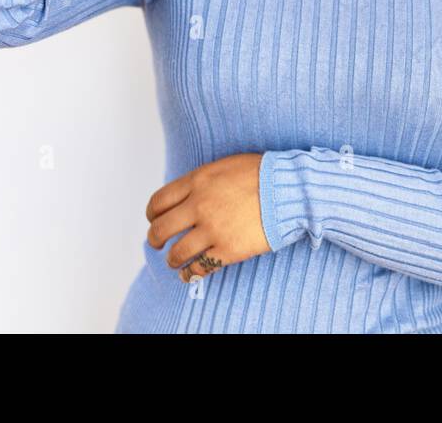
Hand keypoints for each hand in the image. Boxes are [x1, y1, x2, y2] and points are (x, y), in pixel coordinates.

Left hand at [145, 152, 271, 282]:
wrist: (289, 189)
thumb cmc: (261, 174)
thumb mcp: (224, 167)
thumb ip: (201, 181)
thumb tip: (186, 196)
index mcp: (197, 181)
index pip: (159, 201)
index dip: (152, 214)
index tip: (154, 220)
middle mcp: (199, 205)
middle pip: (161, 229)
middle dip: (155, 239)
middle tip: (157, 243)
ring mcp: (213, 228)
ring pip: (177, 253)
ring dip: (172, 259)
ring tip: (175, 261)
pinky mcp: (228, 249)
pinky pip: (200, 268)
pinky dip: (190, 274)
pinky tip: (190, 275)